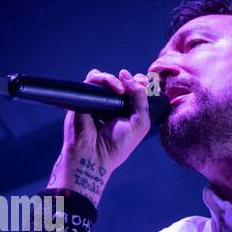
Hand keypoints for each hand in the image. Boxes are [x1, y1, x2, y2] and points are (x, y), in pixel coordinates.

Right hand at [49, 68, 152, 203]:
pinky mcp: (85, 96)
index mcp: (127, 112)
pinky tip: (115, 89)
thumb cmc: (118, 145)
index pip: (135, 91)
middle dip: (132, 79)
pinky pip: (93, 78)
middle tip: (139, 81)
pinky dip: (105, 79)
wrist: (94, 155)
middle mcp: (113, 104)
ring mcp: (98, 100)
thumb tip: (131, 77)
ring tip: (122, 90)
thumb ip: (141, 100)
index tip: (145, 83)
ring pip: (107, 78)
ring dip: (117, 80)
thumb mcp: (140, 123)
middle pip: (122, 81)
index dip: (140, 84)